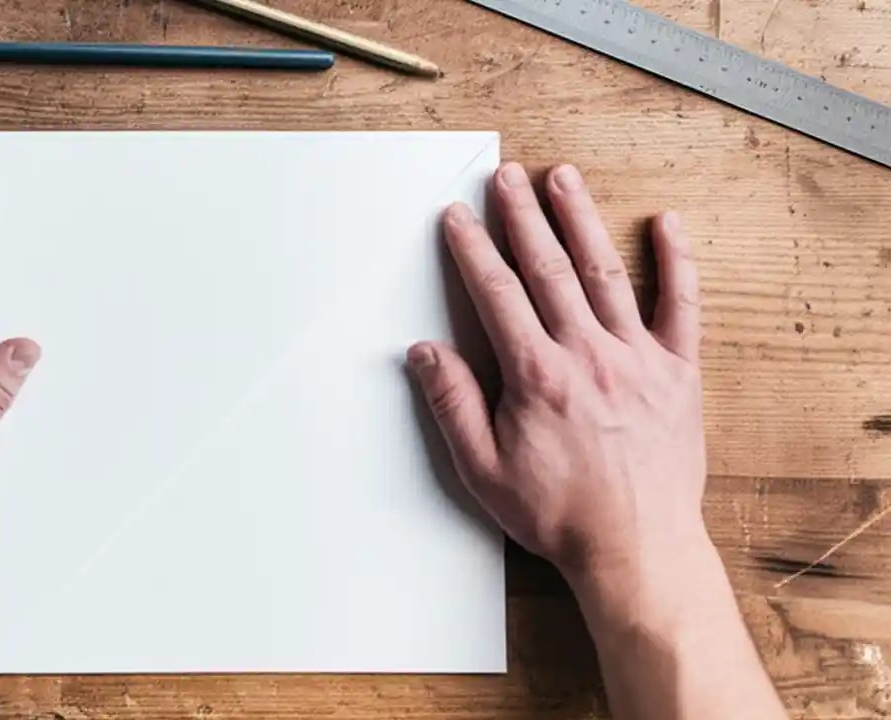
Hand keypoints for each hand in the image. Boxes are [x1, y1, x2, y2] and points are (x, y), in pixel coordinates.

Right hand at [408, 162, 704, 584]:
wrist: (634, 548)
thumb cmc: (559, 514)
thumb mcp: (482, 470)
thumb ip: (452, 404)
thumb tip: (426, 353)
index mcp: (536, 376)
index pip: (496, 293)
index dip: (472, 248)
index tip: (458, 217)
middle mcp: (587, 355)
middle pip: (547, 268)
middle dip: (521, 216)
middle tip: (505, 177)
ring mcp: (637, 359)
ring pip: (604, 272)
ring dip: (580, 220)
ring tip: (563, 180)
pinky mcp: (678, 373)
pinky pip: (682, 305)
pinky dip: (676, 262)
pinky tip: (667, 224)